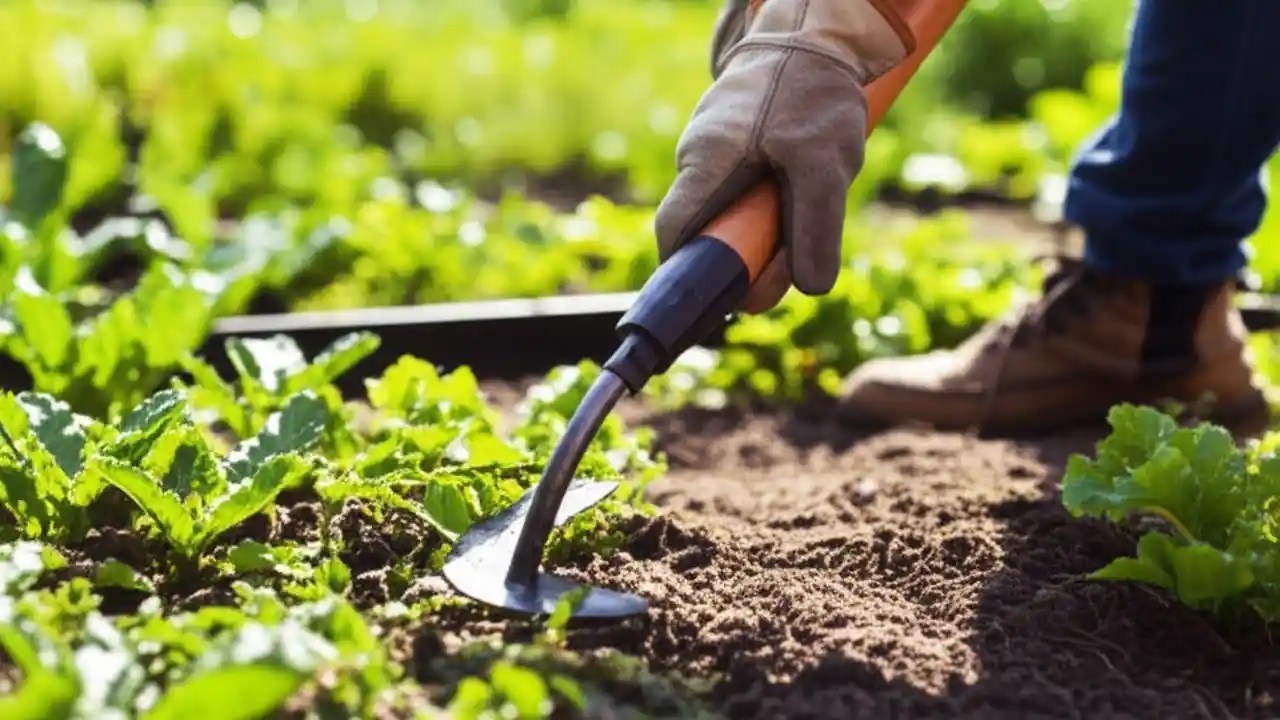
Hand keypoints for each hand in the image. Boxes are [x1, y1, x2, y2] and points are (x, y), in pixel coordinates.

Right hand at [656, 0, 913, 311]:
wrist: (818, 33)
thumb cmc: (813, 91)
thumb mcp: (824, 164)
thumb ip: (815, 228)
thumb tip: (810, 289)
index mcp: (706, 161)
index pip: (675, 232)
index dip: (686, 273)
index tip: (712, 300)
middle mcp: (699, 156)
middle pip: (706, 230)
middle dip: (743, 257)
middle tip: (784, 268)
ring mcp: (715, 148)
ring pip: (730, 211)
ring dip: (765, 227)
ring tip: (802, 206)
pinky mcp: (735, 142)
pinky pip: (744, 188)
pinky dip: (771, 202)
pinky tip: (800, 188)